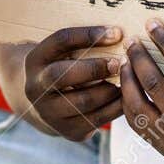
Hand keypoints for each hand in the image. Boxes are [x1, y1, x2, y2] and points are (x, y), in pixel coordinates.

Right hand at [24, 25, 124, 140]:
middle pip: (62, 75)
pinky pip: (97, 119)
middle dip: (94, 68)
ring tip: (128, 79)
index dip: (88, 35)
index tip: (117, 32)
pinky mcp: (69, 131)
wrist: (45, 105)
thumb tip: (120, 33)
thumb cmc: (63, 69)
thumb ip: (83, 45)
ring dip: (111, 89)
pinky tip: (127, 96)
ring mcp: (50, 112)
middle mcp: (36, 87)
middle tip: (119, 62)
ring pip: (84, 101)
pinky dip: (116, 107)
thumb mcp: (62, 54)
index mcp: (35, 60)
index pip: (60, 41)